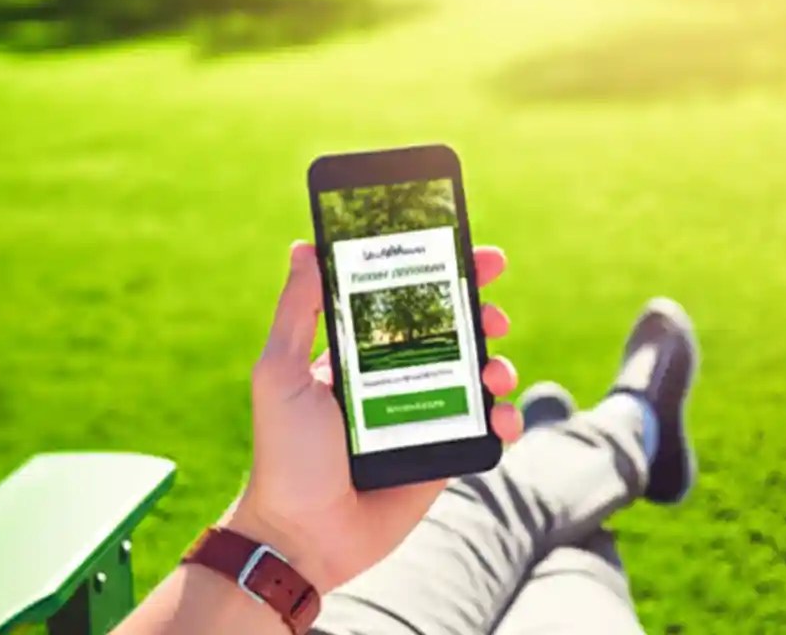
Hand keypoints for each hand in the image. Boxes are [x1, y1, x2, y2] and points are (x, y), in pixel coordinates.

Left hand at [225, 241, 521, 591]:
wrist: (303, 537)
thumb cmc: (284, 455)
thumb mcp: (280, 374)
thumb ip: (296, 312)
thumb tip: (305, 248)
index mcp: (360, 354)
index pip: (408, 300)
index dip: (444, 274)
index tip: (475, 255)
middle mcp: (396, 379)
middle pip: (455, 333)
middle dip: (484, 314)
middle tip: (494, 315)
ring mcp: (425, 417)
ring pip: (479, 377)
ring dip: (499, 365)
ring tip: (494, 374)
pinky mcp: (444, 456)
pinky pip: (487, 429)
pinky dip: (505, 418)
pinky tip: (501, 417)